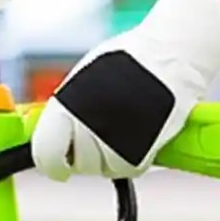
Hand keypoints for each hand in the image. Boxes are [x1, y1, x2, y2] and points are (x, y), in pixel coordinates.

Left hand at [32, 0, 219, 180]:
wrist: (173, 51)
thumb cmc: (129, 59)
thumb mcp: (84, 78)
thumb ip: (66, 109)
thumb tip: (53, 131)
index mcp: (68, 106)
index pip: (45, 152)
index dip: (51, 164)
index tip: (58, 167)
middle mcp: (89, 124)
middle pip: (79, 164)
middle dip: (86, 156)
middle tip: (99, 136)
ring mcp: (117, 138)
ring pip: (104, 169)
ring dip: (110, 158)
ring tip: (120, 131)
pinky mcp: (146, 148)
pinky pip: (130, 169)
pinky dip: (133, 159)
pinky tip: (138, 136)